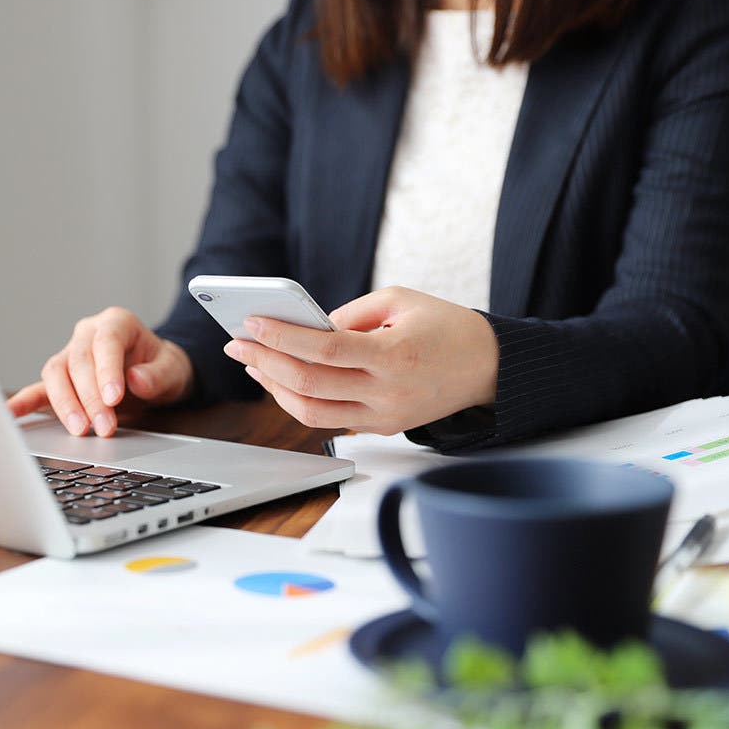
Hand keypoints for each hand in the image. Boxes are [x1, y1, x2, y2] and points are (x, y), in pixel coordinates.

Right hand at [7, 307, 193, 436]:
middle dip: (89, 397)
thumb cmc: (161, 366)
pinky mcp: (61, 378)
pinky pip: (40, 387)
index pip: (106, 341)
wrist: (154, 373)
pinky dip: (25, 401)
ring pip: (56, 373)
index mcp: (116, 322)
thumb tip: (137, 380)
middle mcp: (88, 333)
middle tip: (104, 427)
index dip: (107, 369)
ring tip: (81, 430)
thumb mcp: (173, 369)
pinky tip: (11, 413)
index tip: (113, 398)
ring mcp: (70, 354)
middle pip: (78, 361)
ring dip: (66, 404)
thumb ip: (158, 375)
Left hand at [221, 287, 498, 434]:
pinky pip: (328, 419)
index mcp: (395, 356)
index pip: (325, 351)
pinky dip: (298, 400)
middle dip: (265, 361)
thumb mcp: (401, 300)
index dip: (282, 337)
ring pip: (311, 413)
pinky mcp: (382, 427)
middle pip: (310, 385)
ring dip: (274, 387)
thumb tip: (302, 328)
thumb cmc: (446, 326)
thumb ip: (349, 314)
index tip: (250, 322)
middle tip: (237, 342)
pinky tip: (279, 378)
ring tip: (252, 361)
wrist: (490, 368)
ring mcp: (384, 417)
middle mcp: (388, 394)